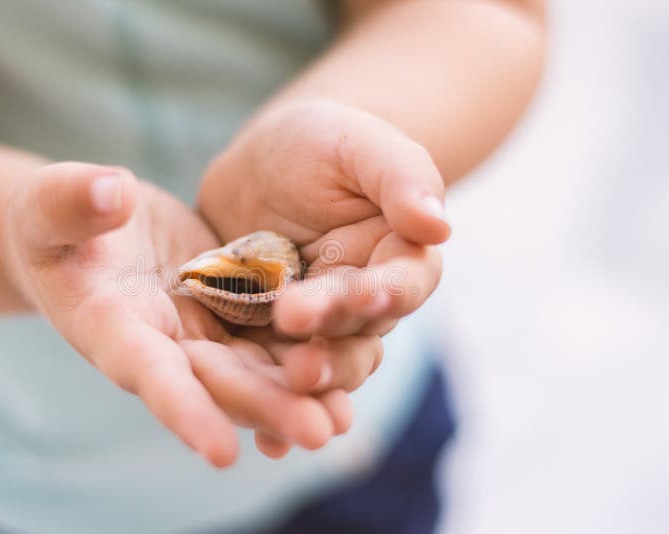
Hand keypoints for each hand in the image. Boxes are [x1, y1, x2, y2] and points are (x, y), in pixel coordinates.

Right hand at [0, 162, 352, 465]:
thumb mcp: (51, 204)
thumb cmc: (52, 220)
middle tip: (319, 433)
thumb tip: (112, 193)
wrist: (84, 231)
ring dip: (293, 396)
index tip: (220, 451)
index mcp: (108, 326)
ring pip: (247, 371)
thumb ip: (74, 201)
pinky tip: (344, 375)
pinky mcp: (223, 311)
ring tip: (342, 420)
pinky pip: (262, 340)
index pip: (145, 371)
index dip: (181, 409)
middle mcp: (157, 344)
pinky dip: (298, 359)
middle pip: (213, 383)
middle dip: (263, 408)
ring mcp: (193, 332)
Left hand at [199, 100, 448, 394]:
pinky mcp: (270, 335)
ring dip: (304, 390)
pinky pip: (271, 370)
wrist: (264, 164)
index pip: (399, 284)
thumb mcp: (358, 143)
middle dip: (332, 350)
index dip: (383, 295)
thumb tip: (438, 223)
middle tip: (302, 362)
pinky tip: (260, 437)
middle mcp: (362, 301)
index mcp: (396, 256)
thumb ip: (400, 174)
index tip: (363, 297)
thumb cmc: (322, 142)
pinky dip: (268, 402)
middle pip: (357, 336)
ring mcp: (317, 325)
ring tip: (280, 407)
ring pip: (320, 365)